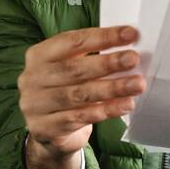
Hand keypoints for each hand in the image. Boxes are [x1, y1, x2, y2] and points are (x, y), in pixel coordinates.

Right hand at [18, 25, 146, 168]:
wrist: (46, 134)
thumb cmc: (64, 92)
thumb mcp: (70, 71)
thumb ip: (91, 59)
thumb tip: (128, 49)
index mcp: (38, 56)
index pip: (72, 41)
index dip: (102, 37)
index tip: (130, 34)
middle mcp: (32, 78)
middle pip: (74, 69)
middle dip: (108, 63)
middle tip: (133, 59)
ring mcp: (36, 105)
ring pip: (80, 94)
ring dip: (112, 88)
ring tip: (137, 84)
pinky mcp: (45, 128)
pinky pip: (81, 117)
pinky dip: (107, 110)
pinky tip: (125, 105)